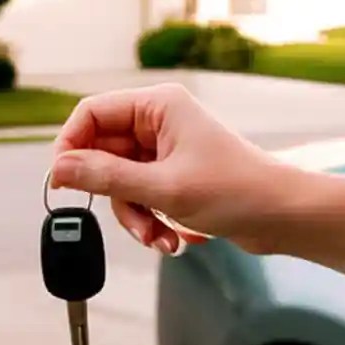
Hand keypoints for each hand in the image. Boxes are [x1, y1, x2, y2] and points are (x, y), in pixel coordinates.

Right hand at [49, 84, 301, 255]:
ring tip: (158, 237)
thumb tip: (60, 168)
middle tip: (129, 220)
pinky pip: (141, 196)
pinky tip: (171, 239)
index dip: (71, 146)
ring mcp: (166, 151)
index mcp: (158, 106)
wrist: (284, 216)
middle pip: (103, 154)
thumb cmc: (237, 191)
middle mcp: (159, 122)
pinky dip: (150, 221)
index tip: (62, 181)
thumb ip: (105, 178)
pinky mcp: (173, 176)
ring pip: (120, 182)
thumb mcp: (162, 188)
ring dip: (134, 216)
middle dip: (114, 196)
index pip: (92, 113)